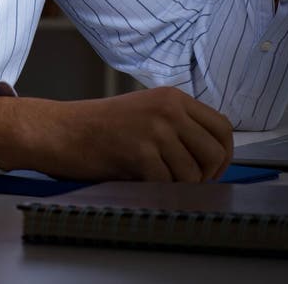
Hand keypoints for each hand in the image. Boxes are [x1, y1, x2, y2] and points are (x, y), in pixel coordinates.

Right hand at [0, 87, 232, 182]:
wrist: (63, 129)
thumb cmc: (103, 128)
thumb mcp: (147, 113)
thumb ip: (179, 127)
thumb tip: (214, 158)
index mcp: (173, 97)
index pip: (223, 127)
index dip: (224, 155)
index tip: (212, 171)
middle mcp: (168, 108)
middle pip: (215, 151)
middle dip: (207, 176)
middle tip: (187, 183)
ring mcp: (155, 128)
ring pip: (194, 173)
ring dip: (179, 186)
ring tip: (156, 180)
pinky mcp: (140, 150)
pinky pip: (167, 183)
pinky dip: (157, 191)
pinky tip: (140, 181)